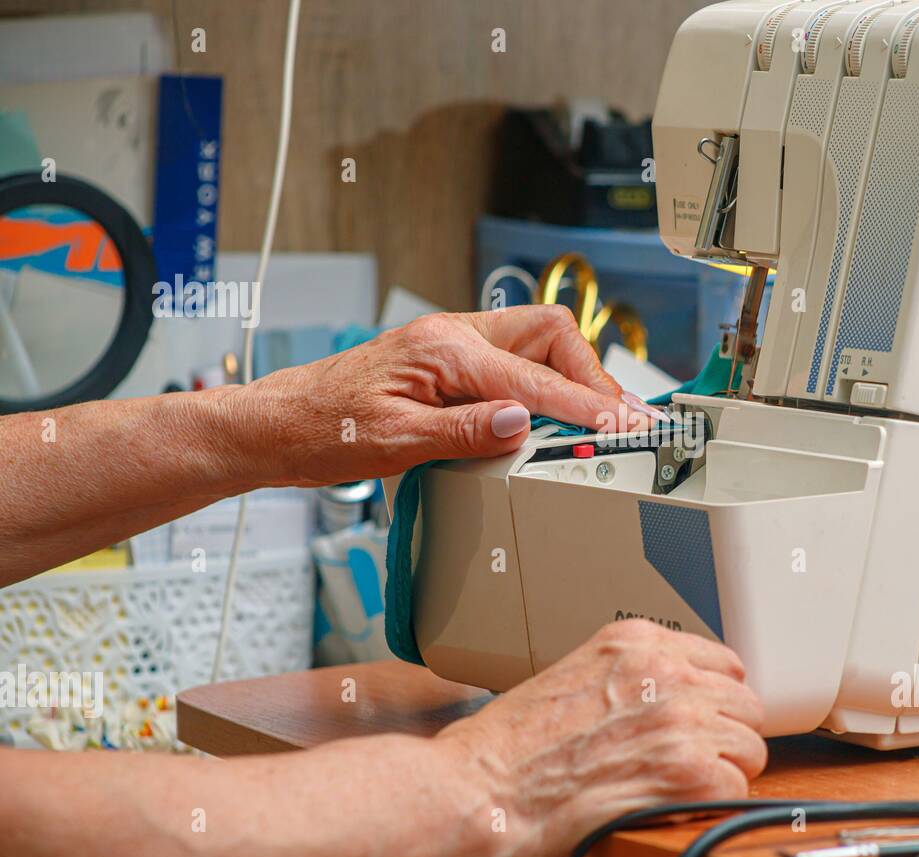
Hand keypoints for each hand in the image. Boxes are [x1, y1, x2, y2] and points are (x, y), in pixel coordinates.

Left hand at [231, 305, 666, 486]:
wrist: (280, 423)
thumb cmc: (323, 432)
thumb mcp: (395, 443)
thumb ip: (463, 431)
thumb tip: (520, 423)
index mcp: (444, 350)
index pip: (533, 377)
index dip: (583, 406)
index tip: (620, 426)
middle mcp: (453, 335)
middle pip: (551, 333)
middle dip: (591, 373)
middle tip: (619, 418)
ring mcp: (452, 343)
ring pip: (537, 339)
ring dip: (572, 374)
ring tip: (600, 416)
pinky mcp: (449, 359)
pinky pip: (515, 357)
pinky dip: (546, 379)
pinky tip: (556, 408)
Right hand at [436, 620, 766, 856]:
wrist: (483, 789)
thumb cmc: (510, 747)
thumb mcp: (575, 677)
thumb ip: (630, 677)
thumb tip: (671, 699)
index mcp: (636, 642)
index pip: (722, 661)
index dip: (716, 698)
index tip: (706, 719)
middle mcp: (665, 671)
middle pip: (744, 703)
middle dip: (724, 735)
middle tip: (692, 761)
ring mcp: (680, 719)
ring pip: (749, 746)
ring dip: (722, 770)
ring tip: (679, 787)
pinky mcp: (687, 772)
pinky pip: (736, 787)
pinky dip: (712, 803)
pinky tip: (674, 804)